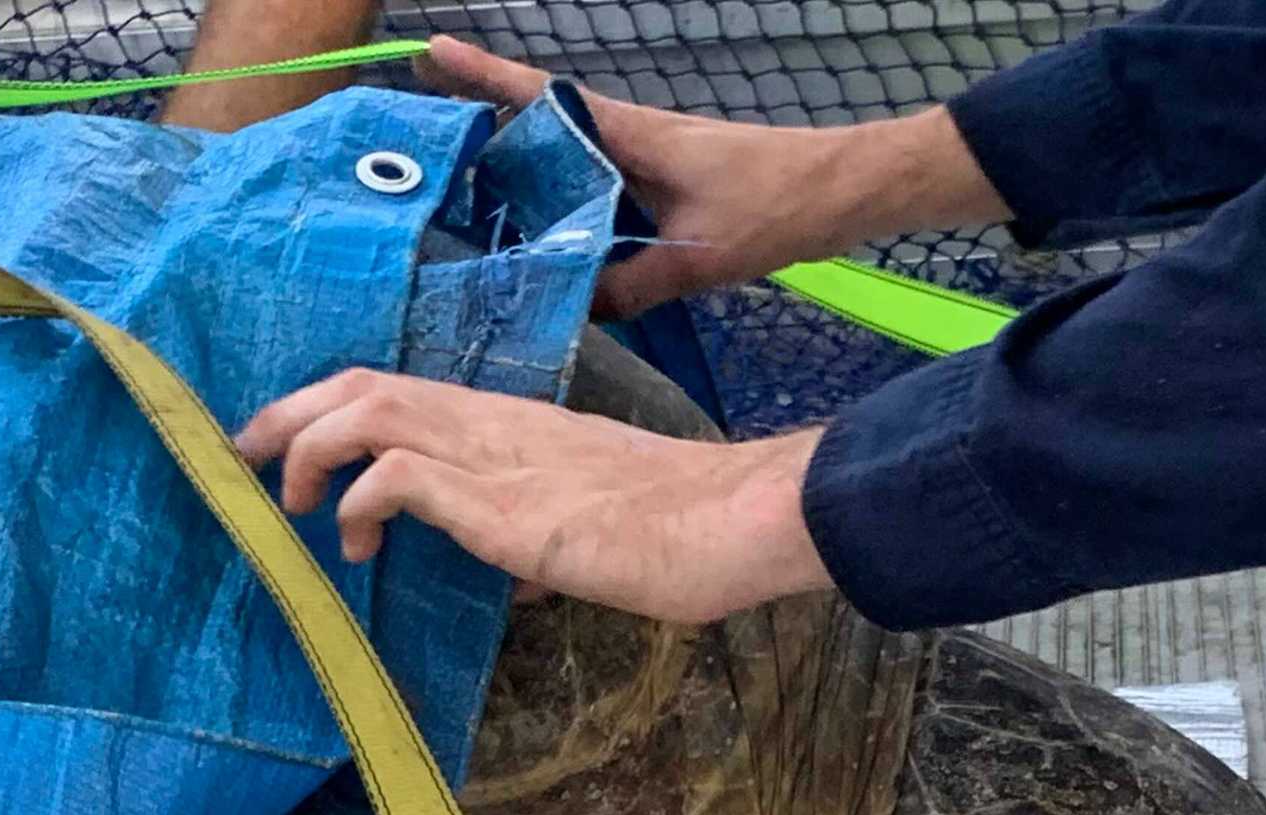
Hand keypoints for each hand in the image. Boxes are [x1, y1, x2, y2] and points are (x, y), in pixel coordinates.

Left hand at [233, 370, 829, 625]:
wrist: (721, 521)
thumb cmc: (670, 530)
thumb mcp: (586, 529)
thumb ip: (540, 536)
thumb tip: (521, 571)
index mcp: (508, 421)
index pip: (399, 386)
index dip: (329, 406)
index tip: (285, 441)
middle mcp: (489, 420)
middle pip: (361, 381)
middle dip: (288, 414)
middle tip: (243, 456)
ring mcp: (490, 451)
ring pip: (365, 411)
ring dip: (308, 453)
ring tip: (290, 504)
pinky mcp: (493, 495)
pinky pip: (394, 473)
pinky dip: (358, 504)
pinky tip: (360, 545)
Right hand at [420, 37, 1006, 318]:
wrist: (843, 193)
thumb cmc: (776, 205)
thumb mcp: (699, 254)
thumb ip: (634, 284)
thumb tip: (578, 310)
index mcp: (629, 135)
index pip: (542, 96)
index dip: (485, 76)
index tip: (431, 52)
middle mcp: (630, 140)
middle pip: (540, 127)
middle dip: (482, 128)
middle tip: (422, 143)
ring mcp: (645, 162)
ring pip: (566, 164)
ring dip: (520, 176)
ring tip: (464, 203)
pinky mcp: (663, 188)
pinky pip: (596, 194)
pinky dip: (563, 209)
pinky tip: (545, 243)